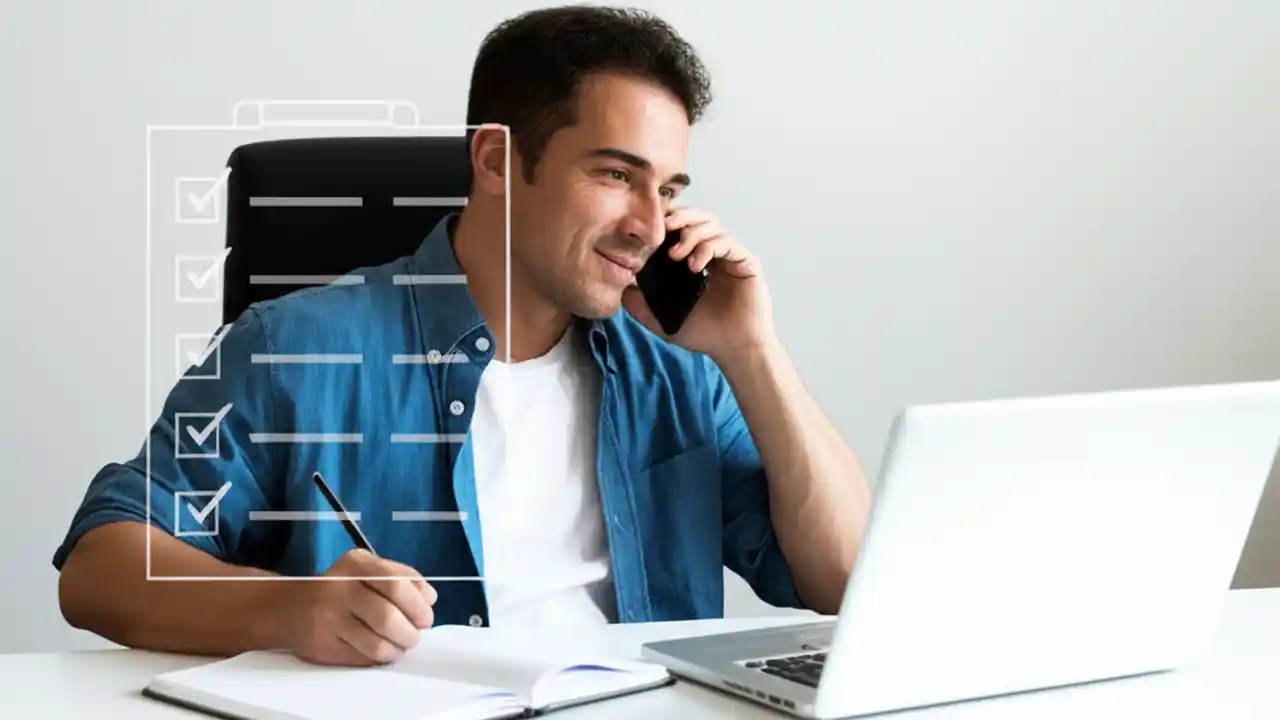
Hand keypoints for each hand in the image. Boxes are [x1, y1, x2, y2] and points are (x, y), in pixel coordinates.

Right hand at [274, 549, 436, 665]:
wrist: (290, 607)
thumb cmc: (341, 587)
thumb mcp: (367, 569)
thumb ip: (402, 576)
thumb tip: (430, 598)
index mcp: (356, 564)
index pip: (397, 584)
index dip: (417, 605)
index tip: (426, 617)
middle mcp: (339, 588)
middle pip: (388, 617)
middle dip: (410, 631)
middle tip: (414, 635)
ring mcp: (328, 619)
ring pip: (377, 643)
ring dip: (397, 648)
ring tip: (399, 645)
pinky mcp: (322, 645)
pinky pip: (362, 657)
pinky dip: (379, 657)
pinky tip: (380, 650)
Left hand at [622, 207, 777, 362]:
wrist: (734, 349)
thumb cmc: (704, 334)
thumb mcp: (662, 320)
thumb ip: (640, 304)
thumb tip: (620, 287)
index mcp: (694, 258)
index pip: (681, 228)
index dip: (666, 222)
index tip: (650, 229)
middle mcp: (714, 252)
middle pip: (697, 217)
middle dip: (679, 218)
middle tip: (663, 229)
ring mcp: (730, 255)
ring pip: (711, 225)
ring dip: (690, 234)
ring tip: (675, 255)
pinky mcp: (746, 261)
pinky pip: (726, 242)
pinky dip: (708, 248)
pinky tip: (694, 266)